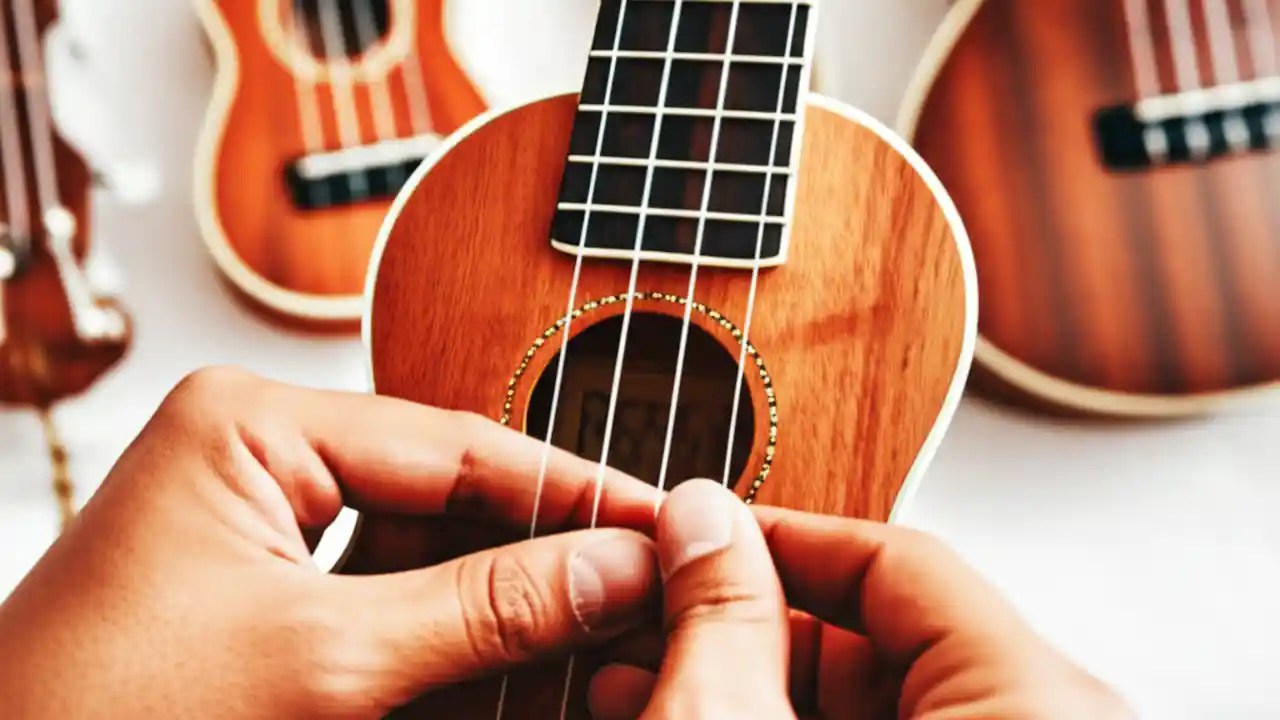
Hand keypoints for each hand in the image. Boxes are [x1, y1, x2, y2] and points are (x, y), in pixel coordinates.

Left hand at [0, 369, 662, 717]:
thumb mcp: (326, 665)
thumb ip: (486, 611)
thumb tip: (614, 567)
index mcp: (250, 424)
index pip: (457, 444)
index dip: (572, 492)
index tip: (658, 527)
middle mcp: (255, 457)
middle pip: (444, 497)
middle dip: (536, 556)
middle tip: (632, 596)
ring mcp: (253, 526)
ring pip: (418, 556)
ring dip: (496, 607)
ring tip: (585, 641)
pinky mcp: (256, 595)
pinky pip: (376, 600)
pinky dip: (441, 642)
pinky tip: (506, 673)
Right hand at [588, 480, 1132, 718]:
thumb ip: (723, 615)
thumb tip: (700, 518)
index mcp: (1033, 707)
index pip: (900, 558)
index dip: (779, 531)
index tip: (696, 532)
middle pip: (882, 631)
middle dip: (745, 622)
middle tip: (652, 616)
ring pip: (874, 699)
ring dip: (747, 682)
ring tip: (642, 679)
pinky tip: (694, 718)